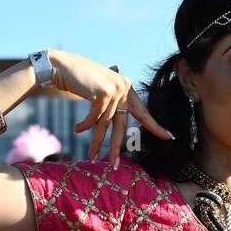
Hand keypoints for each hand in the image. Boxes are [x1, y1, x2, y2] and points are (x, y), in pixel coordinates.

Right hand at [47, 51, 172, 162]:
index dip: (154, 126)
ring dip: (96, 142)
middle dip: (117, 146)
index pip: (142, 112)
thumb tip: (117, 119)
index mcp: (127, 87)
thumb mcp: (100, 90)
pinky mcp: (104, 93)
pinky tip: (77, 129)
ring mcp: (115, 89)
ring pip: (106, 124)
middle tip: (116, 164)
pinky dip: (86, 125)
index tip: (169, 137)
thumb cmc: (79, 79)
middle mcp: (124, 86)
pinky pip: (95, 118)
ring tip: (92, 157)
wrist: (61, 66)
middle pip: (122, 123)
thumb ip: (111, 101)